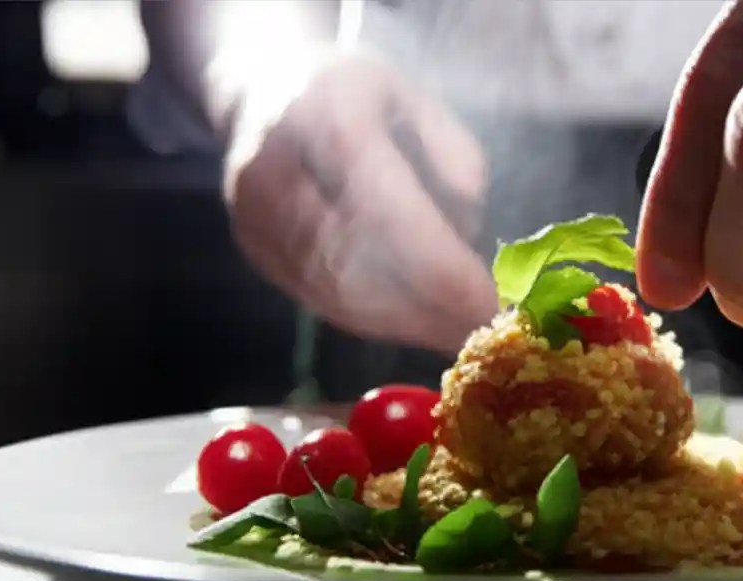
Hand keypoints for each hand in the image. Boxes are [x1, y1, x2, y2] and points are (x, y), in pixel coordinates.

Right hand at [223, 52, 495, 352]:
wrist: (261, 83)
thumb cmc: (357, 92)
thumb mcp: (418, 98)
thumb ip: (456, 158)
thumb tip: (469, 237)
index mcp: (329, 115)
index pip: (389, 211)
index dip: (442, 268)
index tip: (490, 303)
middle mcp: (279, 166)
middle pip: (358, 263)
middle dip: (425, 308)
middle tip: (478, 332)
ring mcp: (255, 211)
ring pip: (334, 291)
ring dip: (400, 323)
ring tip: (452, 335)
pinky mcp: (252, 243)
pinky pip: (315, 297)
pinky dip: (370, 319)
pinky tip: (412, 324)